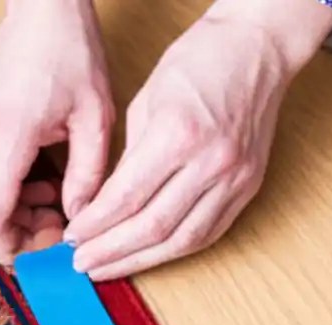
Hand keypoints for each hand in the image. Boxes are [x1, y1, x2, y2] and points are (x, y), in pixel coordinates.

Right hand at [0, 0, 112, 263]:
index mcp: (7, 133)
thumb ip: (87, 175)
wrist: (43, 4)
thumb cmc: (73, 51)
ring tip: (50, 204)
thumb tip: (79, 221)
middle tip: (49, 230)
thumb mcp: (96, 117)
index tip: (43, 250)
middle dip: (3, 233)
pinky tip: (37, 181)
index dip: (9, 244)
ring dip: (1, 213)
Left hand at [67, 0, 331, 279]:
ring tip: (108, 268)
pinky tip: (148, 257)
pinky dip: (174, 250)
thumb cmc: (200, 62)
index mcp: (178, 134)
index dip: (95, 224)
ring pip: (182, 240)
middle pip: (153, 227)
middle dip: (111, 251)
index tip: (73, 237)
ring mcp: (234, 178)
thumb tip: (102, 205)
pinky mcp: (248, 187)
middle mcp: (210, 162)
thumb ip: (125, 159)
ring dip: (141, 261)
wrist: (258, 48)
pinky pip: (208, 233)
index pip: (127, 197)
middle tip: (82, 263)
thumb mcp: (144, 103)